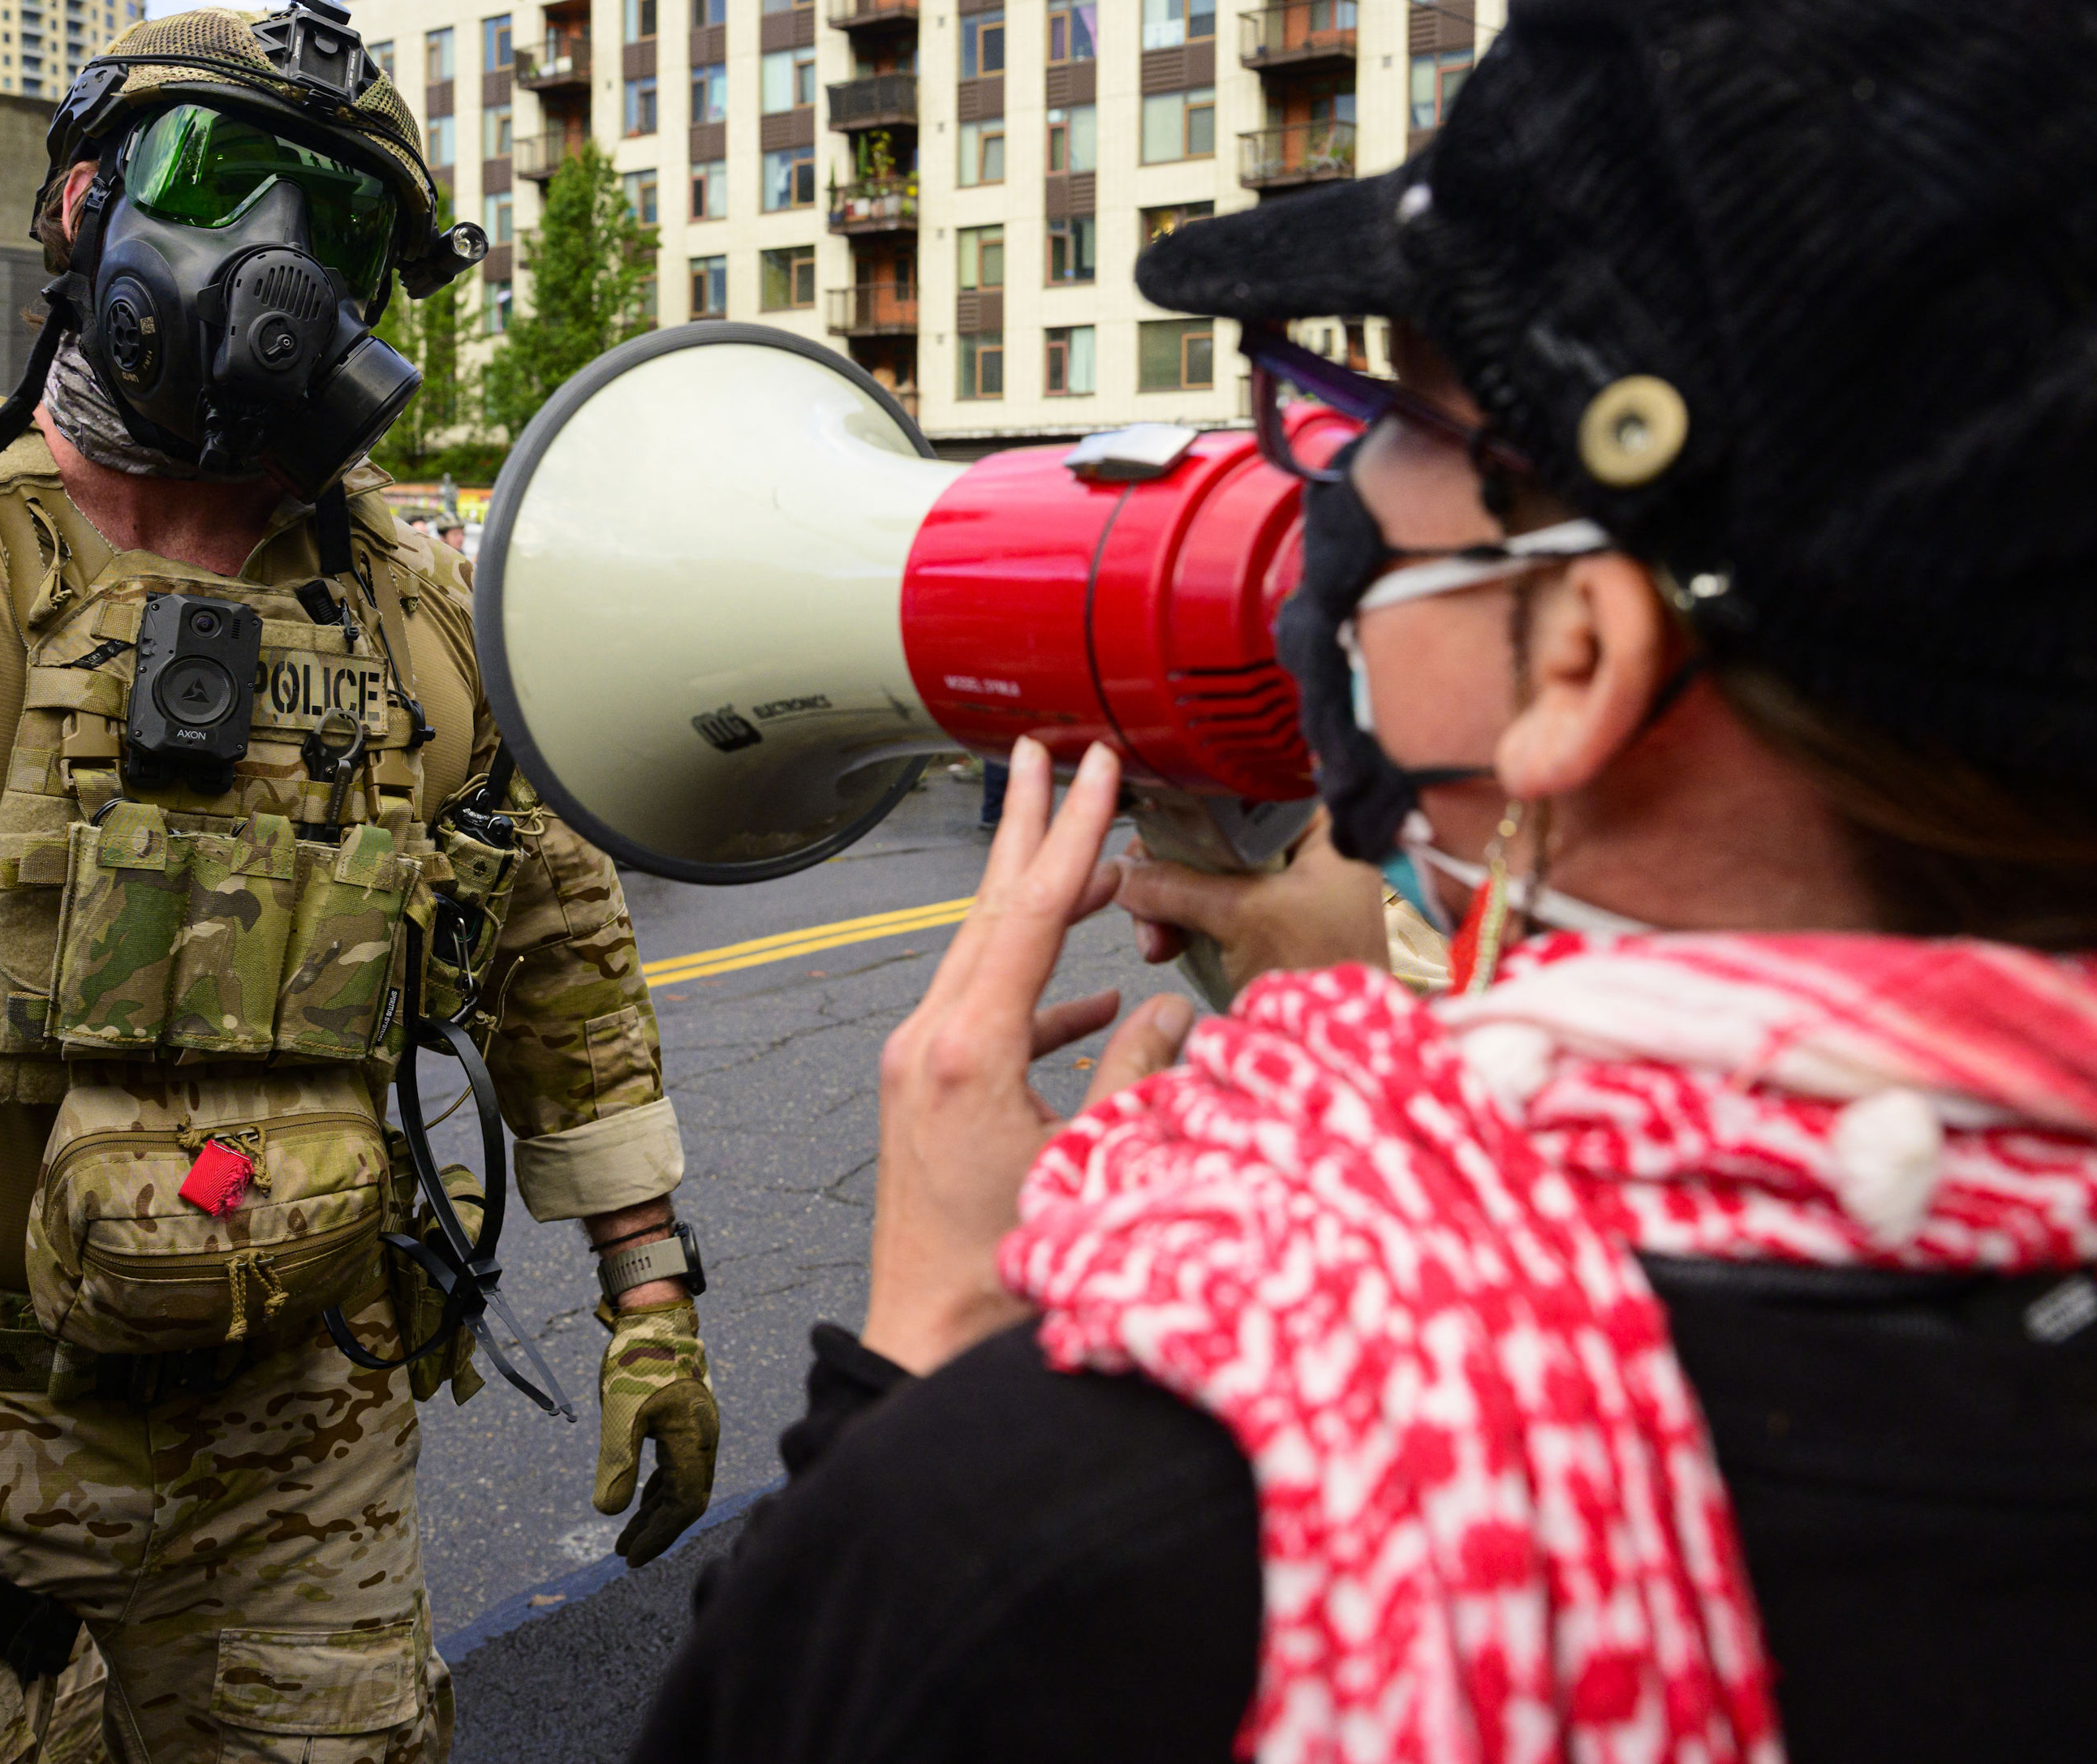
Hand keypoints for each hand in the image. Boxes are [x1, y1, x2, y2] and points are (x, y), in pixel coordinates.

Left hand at [594, 1297, 718, 1565]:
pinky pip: (678, 1467)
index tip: (631, 1557)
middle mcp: (703, 1438)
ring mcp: (697, 1430)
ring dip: (654, 1512)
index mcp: (694, 1439)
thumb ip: (616, 1463)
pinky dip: (658, 1489)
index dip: (659, 1534)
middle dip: (656, 1529)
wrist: (655, 1316)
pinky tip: (638, 1501)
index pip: (684, 1503)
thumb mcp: (619, 1412)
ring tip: (624, 1537)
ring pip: (682, 1484)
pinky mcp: (687, 1422)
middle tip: (624, 1554)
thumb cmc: (638, 1360)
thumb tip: (608, 1513)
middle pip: (687, 1499)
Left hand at [864, 739, 1194, 1375]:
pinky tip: (1084, 999)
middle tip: (1048, 755)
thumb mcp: (1091, 1164)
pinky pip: (986, 1016)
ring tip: (1079, 853)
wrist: (926, 1340)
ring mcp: (920, 1069)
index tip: (1094, 767)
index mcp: (966, 1050)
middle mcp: (929, 1044)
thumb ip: (1136, 1077)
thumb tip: (1176, 1009)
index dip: (1071, 832)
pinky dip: (1035, 992)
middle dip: (1027, 829)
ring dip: (1032, 902)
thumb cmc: (1005, 1271)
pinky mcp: (927, 1096)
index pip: (1027, 912)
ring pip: (983, 956)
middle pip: (988, 910)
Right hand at [1110, 807, 1393, 985]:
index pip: (1251, 790)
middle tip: (1142, 889)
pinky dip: (1181, 925)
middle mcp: (1308, 855)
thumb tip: (1124, 873)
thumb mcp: (1245, 917)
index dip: (1197, 801)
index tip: (1153, 816)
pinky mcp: (1263, 929)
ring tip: (1155, 938)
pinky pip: (1209, 909)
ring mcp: (1285, 893)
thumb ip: (1180, 886)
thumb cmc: (1321, 971)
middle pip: (1218, 835)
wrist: (1339, 1049)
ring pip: (1207, 875)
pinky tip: (1162, 945)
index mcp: (1325, 833)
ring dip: (1169, 902)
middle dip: (1172, 866)